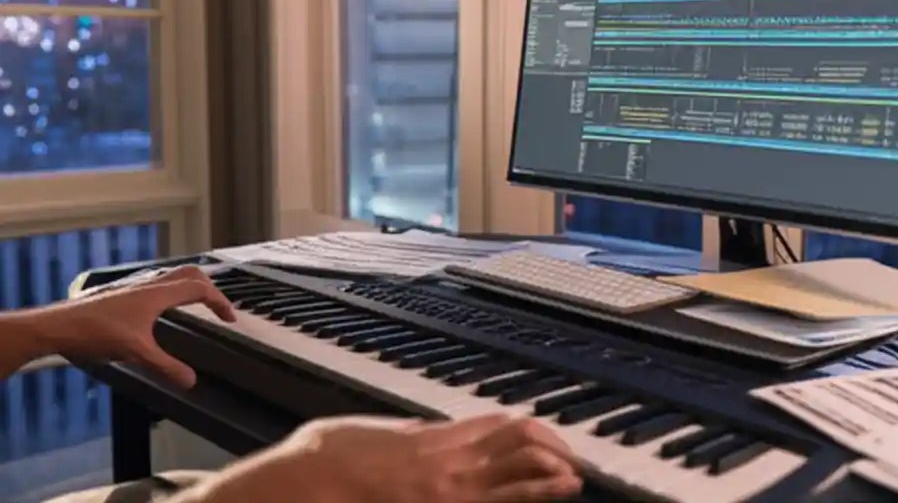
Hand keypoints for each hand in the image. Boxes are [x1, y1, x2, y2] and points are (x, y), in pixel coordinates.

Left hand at [44, 266, 234, 387]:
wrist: (56, 327)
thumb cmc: (96, 333)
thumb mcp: (135, 352)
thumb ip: (165, 366)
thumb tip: (192, 381)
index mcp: (158, 294)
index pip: (199, 288)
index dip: (219, 302)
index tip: (230, 318)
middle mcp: (148, 286)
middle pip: (188, 274)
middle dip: (209, 287)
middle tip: (217, 306)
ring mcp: (133, 289)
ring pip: (170, 278)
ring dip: (188, 287)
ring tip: (195, 305)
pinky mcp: (120, 297)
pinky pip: (155, 287)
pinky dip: (169, 294)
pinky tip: (159, 313)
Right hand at [185, 414, 582, 502]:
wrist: (299, 487)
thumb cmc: (326, 458)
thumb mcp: (373, 431)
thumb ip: (409, 434)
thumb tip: (430, 433)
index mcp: (431, 439)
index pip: (498, 427)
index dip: (532, 432)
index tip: (550, 438)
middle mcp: (445, 466)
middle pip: (517, 449)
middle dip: (551, 454)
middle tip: (572, 466)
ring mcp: (444, 497)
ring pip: (512, 484)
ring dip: (546, 483)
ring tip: (571, 484)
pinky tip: (536, 502)